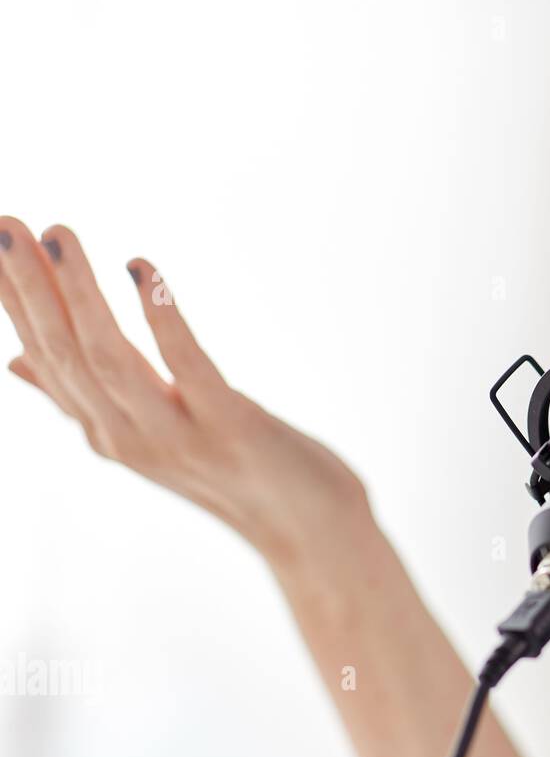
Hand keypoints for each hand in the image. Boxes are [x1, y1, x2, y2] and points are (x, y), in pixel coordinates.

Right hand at [0, 216, 369, 565]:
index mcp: (109, 434)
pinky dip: (162, 317)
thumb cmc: (236, 473)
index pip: (47, 359)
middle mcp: (131, 440)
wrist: (312, 531)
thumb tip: (16, 360)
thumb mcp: (154, 434)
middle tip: (8, 224)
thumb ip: (89, 398)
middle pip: (66, 356)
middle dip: (31, 289)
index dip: (16, 303)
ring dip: (79, 293)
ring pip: (110, 359)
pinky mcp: (232, 429)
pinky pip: (188, 367)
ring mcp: (179, 438)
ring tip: (58, 234)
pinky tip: (145, 270)